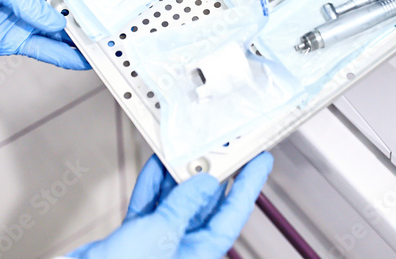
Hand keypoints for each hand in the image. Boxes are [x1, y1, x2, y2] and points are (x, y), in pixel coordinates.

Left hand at [0, 0, 123, 68]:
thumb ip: (28, 1)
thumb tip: (54, 21)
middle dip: (99, 3)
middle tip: (123, 10)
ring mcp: (28, 17)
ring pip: (65, 26)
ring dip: (84, 34)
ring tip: (108, 39)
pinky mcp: (17, 39)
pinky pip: (47, 48)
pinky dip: (65, 56)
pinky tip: (82, 60)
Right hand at [70, 153, 272, 258]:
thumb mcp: (161, 234)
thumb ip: (183, 205)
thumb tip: (203, 184)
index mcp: (199, 256)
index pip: (233, 216)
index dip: (249, 187)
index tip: (260, 162)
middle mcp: (183, 251)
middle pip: (205, 206)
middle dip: (208, 175)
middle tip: (217, 147)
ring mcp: (159, 244)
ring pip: (175, 202)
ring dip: (177, 175)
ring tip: (184, 150)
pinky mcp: (135, 239)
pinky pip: (151, 205)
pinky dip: (153, 184)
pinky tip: (157, 166)